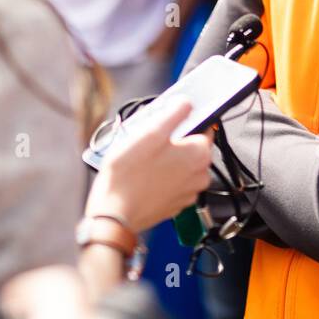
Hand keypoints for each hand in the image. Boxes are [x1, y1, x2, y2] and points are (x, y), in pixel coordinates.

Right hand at [83, 97, 214, 231]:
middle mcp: (200, 175)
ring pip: (182, 165)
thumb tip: (187, 103)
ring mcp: (188, 192)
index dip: (184, 122)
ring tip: (142, 160)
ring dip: (167, 160)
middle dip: (173, 142)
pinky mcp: (175, 205)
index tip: (166, 124)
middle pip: (192, 147)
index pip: (204, 127)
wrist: (114, 215)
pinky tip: (143, 176)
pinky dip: (162, 177)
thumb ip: (174, 113)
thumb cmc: (130, 174)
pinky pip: (173, 183)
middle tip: (148, 142)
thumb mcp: (150, 132)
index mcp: (200, 154)